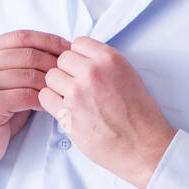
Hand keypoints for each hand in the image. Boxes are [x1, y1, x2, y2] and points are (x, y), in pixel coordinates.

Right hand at [0, 29, 70, 188]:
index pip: (21, 36)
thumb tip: (59, 50)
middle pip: (27, 54)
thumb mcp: (1, 80)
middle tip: (72, 72)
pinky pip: (26, 95)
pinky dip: (44, 100)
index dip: (48, 41)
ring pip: (29, 74)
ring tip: (63, 90)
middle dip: (54, 62)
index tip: (69, 49)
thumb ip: (19, 63)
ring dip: (51, 83)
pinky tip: (50, 105)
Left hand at [37, 36, 176, 188]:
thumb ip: (104, 65)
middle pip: (62, 59)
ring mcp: (78, 92)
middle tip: (78, 86)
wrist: (143, 145)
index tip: (82, 68)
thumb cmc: (140, 114)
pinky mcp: (67, 113)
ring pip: (51, 76)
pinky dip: (51, 103)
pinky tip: (65, 109)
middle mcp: (92, 72)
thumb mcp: (129, 76)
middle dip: (68, 71)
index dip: (79, 56)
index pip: (78, 43)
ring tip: (72, 99)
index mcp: (109, 59)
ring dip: (58, 87)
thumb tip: (84, 60)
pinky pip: (45, 97)